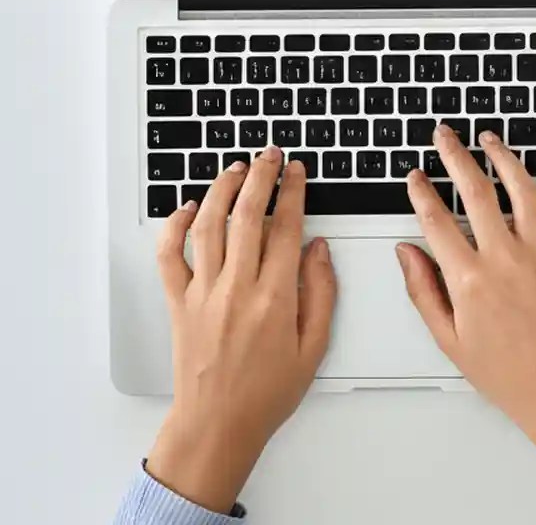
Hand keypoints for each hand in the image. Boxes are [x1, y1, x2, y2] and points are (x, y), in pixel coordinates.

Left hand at [147, 146, 336, 513]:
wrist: (218, 424)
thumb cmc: (267, 393)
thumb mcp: (314, 346)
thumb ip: (321, 293)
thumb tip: (318, 251)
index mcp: (276, 298)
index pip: (286, 229)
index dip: (294, 193)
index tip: (298, 173)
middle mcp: (237, 288)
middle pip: (247, 216)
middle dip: (261, 178)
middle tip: (270, 156)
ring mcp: (203, 293)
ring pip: (209, 226)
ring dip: (222, 190)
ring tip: (236, 169)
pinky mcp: (179, 303)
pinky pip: (170, 256)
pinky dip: (175, 227)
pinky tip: (186, 209)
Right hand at [398, 125, 535, 523]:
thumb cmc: (504, 371)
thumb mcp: (447, 338)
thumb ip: (423, 290)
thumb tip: (406, 251)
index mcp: (469, 280)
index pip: (436, 221)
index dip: (421, 193)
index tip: (415, 176)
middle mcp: (504, 259)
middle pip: (475, 192)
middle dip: (455, 156)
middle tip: (445, 136)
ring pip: (521, 190)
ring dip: (503, 157)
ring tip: (489, 138)